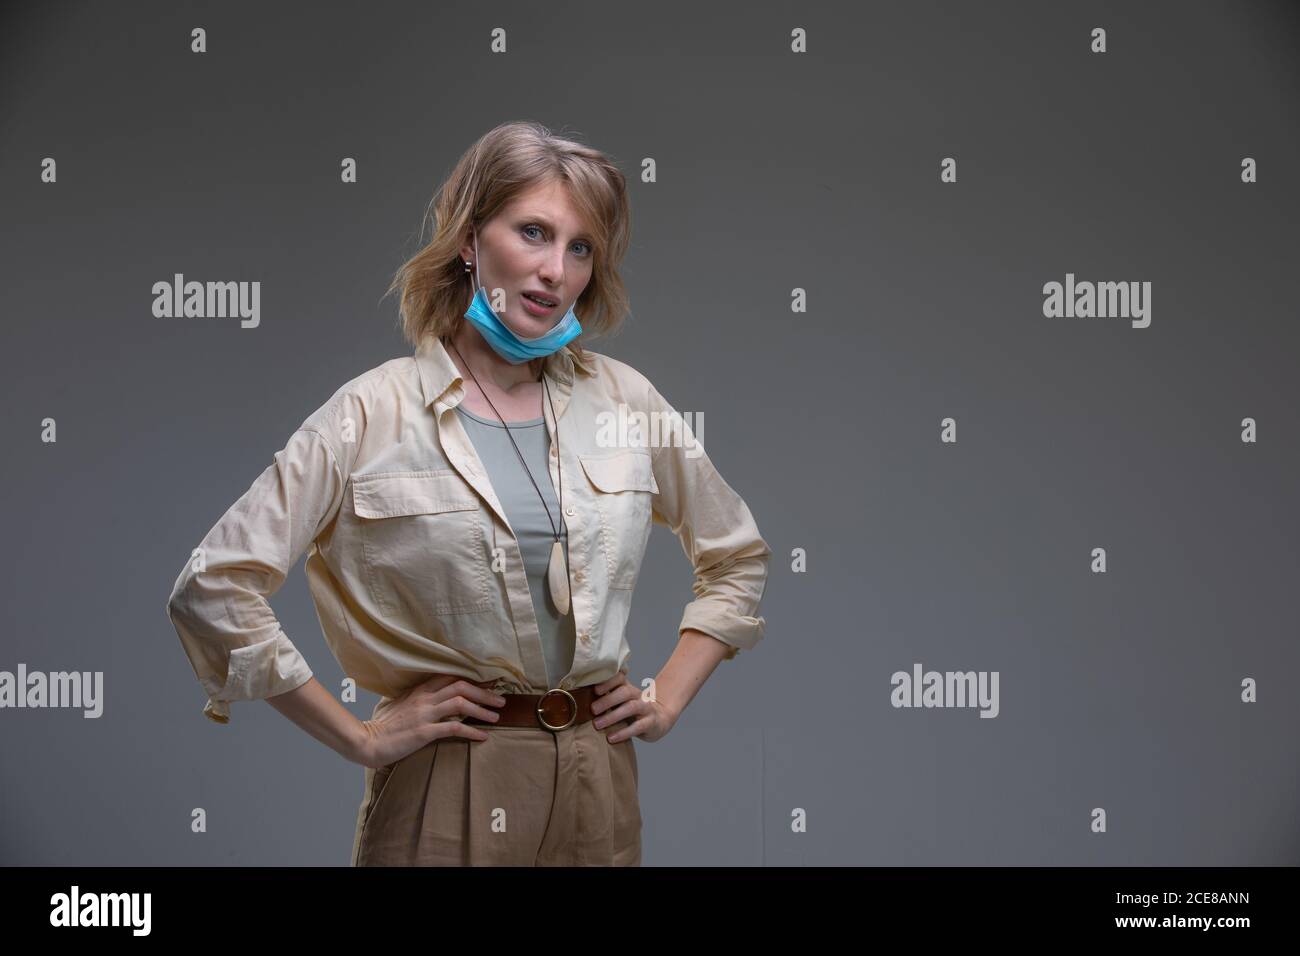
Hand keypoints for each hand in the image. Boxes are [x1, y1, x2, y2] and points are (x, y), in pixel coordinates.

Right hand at [356, 674, 505, 768]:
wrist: (366, 741)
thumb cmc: (381, 726)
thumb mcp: (398, 705)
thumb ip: (415, 699)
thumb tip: (430, 698)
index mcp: (419, 690)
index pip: (451, 677)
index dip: (473, 679)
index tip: (490, 684)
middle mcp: (424, 698)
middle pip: (461, 686)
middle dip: (484, 693)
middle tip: (501, 700)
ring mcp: (424, 714)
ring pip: (461, 703)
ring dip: (482, 710)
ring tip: (496, 717)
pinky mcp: (424, 732)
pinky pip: (454, 727)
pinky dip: (472, 731)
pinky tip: (483, 736)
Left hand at [590, 670, 677, 743]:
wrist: (660, 718)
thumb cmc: (632, 710)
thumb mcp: (621, 701)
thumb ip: (606, 697)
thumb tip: (580, 697)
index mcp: (628, 688)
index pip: (620, 678)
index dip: (608, 681)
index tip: (595, 689)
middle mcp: (638, 695)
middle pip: (624, 692)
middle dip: (607, 700)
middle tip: (592, 710)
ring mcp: (646, 708)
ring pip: (631, 708)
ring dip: (612, 716)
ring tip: (597, 725)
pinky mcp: (650, 723)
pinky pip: (638, 727)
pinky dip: (623, 732)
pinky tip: (611, 738)